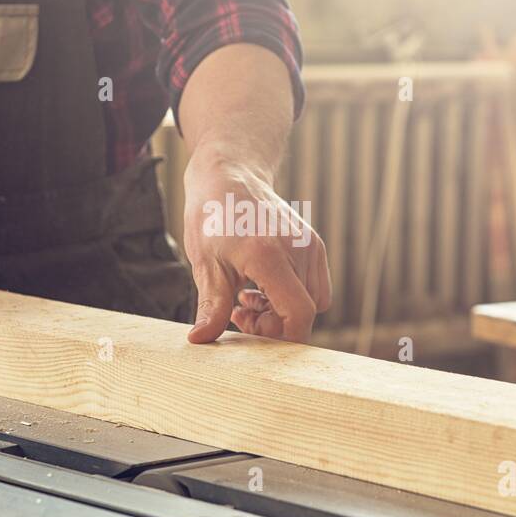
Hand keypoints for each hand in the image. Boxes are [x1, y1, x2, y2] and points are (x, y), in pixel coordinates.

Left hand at [183, 149, 330, 342]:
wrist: (230, 177)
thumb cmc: (213, 217)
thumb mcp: (206, 265)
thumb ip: (211, 306)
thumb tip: (200, 339)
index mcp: (270, 256)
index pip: (299, 313)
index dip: (282, 337)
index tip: (252, 338)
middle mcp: (298, 249)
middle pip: (304, 312)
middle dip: (274, 325)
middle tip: (238, 313)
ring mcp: (310, 246)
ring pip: (312, 301)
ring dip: (283, 310)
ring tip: (247, 297)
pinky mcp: (314, 244)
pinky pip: (315, 285)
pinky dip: (293, 294)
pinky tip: (263, 285)